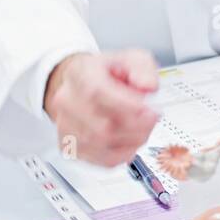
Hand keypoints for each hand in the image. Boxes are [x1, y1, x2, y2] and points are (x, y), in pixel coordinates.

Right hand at [44, 49, 160, 166]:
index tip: (151, 109)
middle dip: (137, 127)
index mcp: (80, 74)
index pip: (97, 92)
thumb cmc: (108, 73)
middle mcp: (67, 101)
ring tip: (143, 127)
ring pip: (102, 146)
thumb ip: (143, 69)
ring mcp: (66, 126)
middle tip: (152, 118)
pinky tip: (131, 140)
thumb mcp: (132, 59)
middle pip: (102, 126)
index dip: (128, 106)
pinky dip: (125, 153)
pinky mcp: (71, 147)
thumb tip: (148, 86)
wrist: (85, 85)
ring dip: (133, 140)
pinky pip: (102, 160)